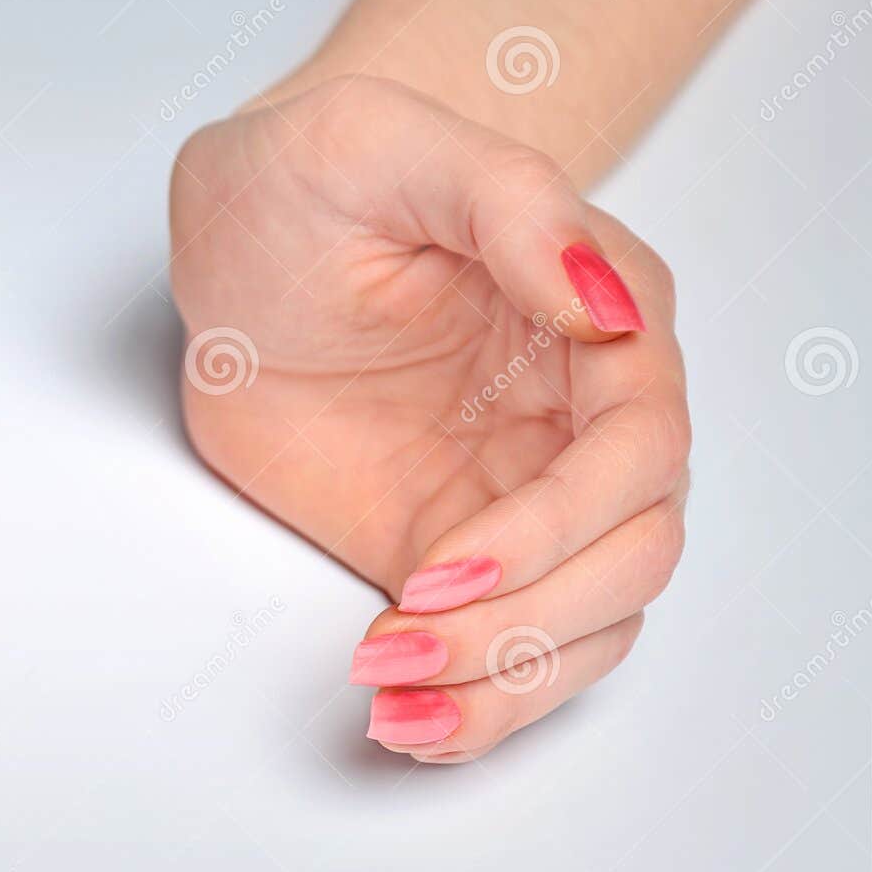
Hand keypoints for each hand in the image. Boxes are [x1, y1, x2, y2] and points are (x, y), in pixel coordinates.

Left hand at [170, 77, 688, 761]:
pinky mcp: (456, 555)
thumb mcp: (383, 149)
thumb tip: (607, 310)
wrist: (233, 251)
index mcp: (598, 321)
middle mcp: (582, 420)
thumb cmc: (309, 184)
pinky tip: (406, 721)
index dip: (555, 524)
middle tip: (401, 643)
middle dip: (526, 622)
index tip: (445, 564)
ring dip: (503, 685)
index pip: (638, 452)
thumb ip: (512, 209)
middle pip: (629, 559)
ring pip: (587, 627)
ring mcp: (523, 498)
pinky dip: (474, 706)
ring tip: (392, 704)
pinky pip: (508, 652)